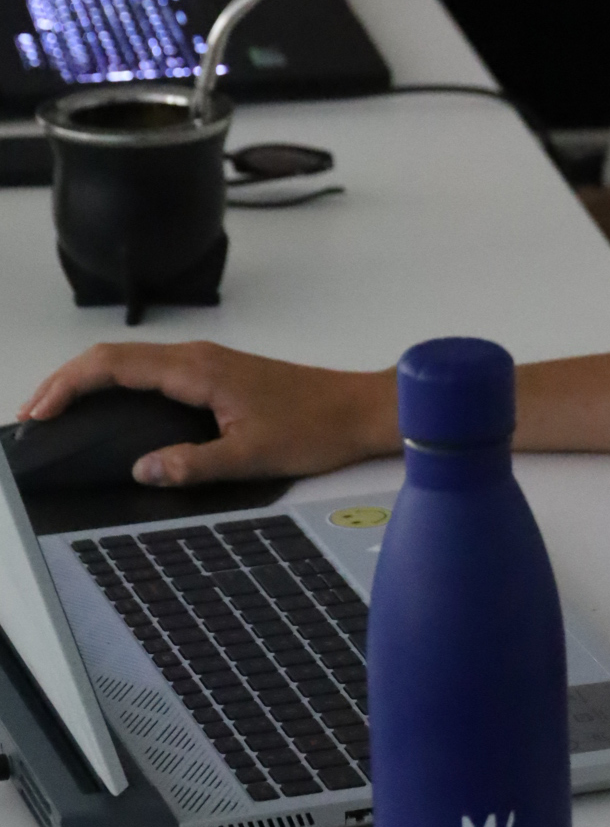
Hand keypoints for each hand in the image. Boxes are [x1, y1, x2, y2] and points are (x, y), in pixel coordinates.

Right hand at [17, 341, 398, 485]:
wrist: (359, 409)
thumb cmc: (316, 427)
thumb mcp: (252, 457)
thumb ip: (193, 464)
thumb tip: (143, 470)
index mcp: (198, 369)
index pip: (115, 365)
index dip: (69, 384)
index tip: (39, 411)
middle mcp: (198, 358)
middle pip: (114, 357)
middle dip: (66, 381)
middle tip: (32, 415)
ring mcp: (206, 364)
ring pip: (131, 362)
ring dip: (89, 381)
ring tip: (57, 412)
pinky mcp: (216, 375)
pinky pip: (151, 371)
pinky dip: (117, 385)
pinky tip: (109, 409)